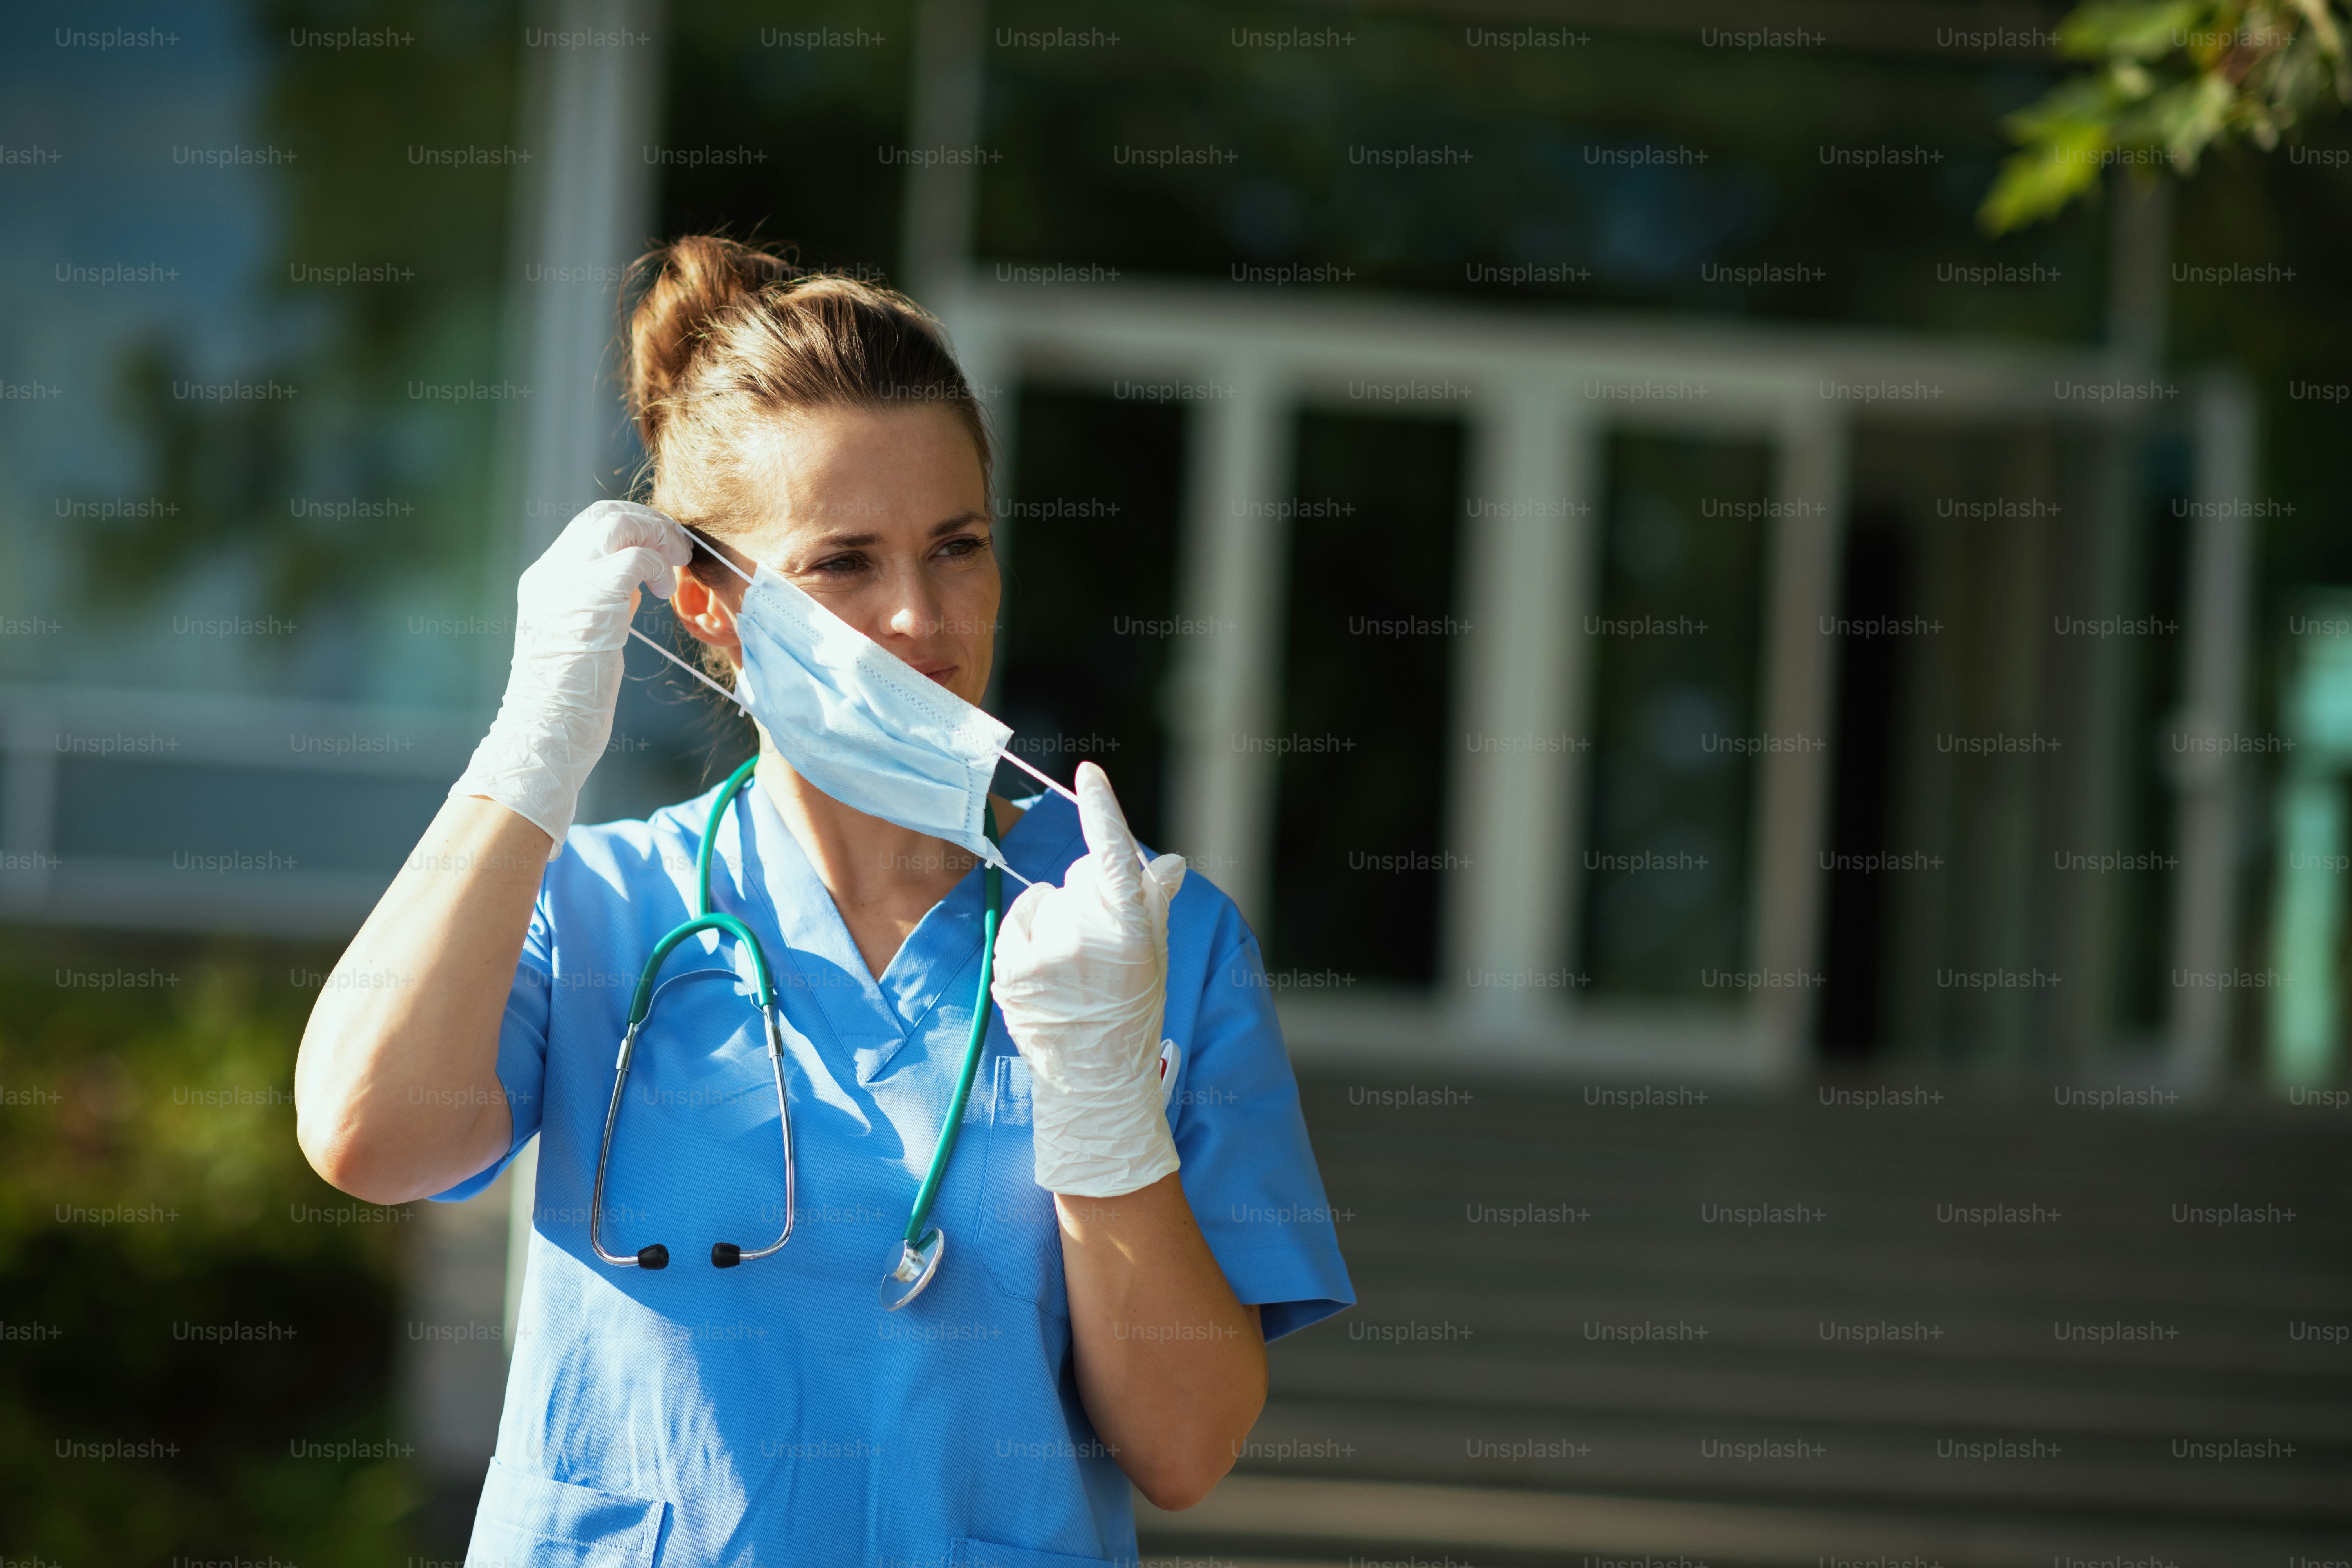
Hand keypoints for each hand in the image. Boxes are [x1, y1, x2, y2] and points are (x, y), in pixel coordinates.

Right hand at [449, 500, 691, 855]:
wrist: (544, 735)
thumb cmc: (569, 702)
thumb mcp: (583, 638)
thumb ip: (602, 604)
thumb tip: (634, 582)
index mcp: (544, 580)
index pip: (589, 527)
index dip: (632, 528)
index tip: (660, 551)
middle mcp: (549, 575)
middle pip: (603, 515)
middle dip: (649, 523)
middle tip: (679, 549)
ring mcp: (564, 585)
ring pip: (616, 523)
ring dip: (657, 536)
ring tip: (679, 562)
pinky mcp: (589, 602)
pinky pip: (633, 558)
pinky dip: (657, 567)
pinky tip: (665, 594)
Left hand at [990, 762, 1187, 1196]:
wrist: (1097, 1080)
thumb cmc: (1134, 1014)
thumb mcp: (1156, 956)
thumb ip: (1155, 902)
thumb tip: (1169, 861)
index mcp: (1131, 930)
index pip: (1114, 855)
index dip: (1103, 810)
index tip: (1090, 772)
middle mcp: (1087, 937)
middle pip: (1080, 876)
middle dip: (1088, 896)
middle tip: (1102, 945)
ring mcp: (1045, 954)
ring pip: (1045, 899)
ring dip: (1055, 919)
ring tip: (1072, 966)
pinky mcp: (1011, 969)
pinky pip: (1017, 924)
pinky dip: (1028, 938)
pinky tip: (1046, 973)